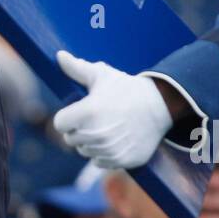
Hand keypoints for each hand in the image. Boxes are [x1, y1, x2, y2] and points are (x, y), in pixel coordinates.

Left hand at [52, 51, 170, 169]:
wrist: (159, 105)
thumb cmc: (126, 88)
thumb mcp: (101, 75)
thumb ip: (76, 68)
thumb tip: (59, 56)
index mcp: (87, 112)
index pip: (60, 123)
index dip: (66, 117)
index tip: (77, 111)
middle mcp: (96, 134)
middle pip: (70, 139)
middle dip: (77, 129)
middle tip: (94, 118)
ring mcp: (110, 150)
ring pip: (85, 151)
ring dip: (90, 142)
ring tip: (105, 127)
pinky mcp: (121, 161)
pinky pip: (99, 162)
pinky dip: (103, 154)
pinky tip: (114, 140)